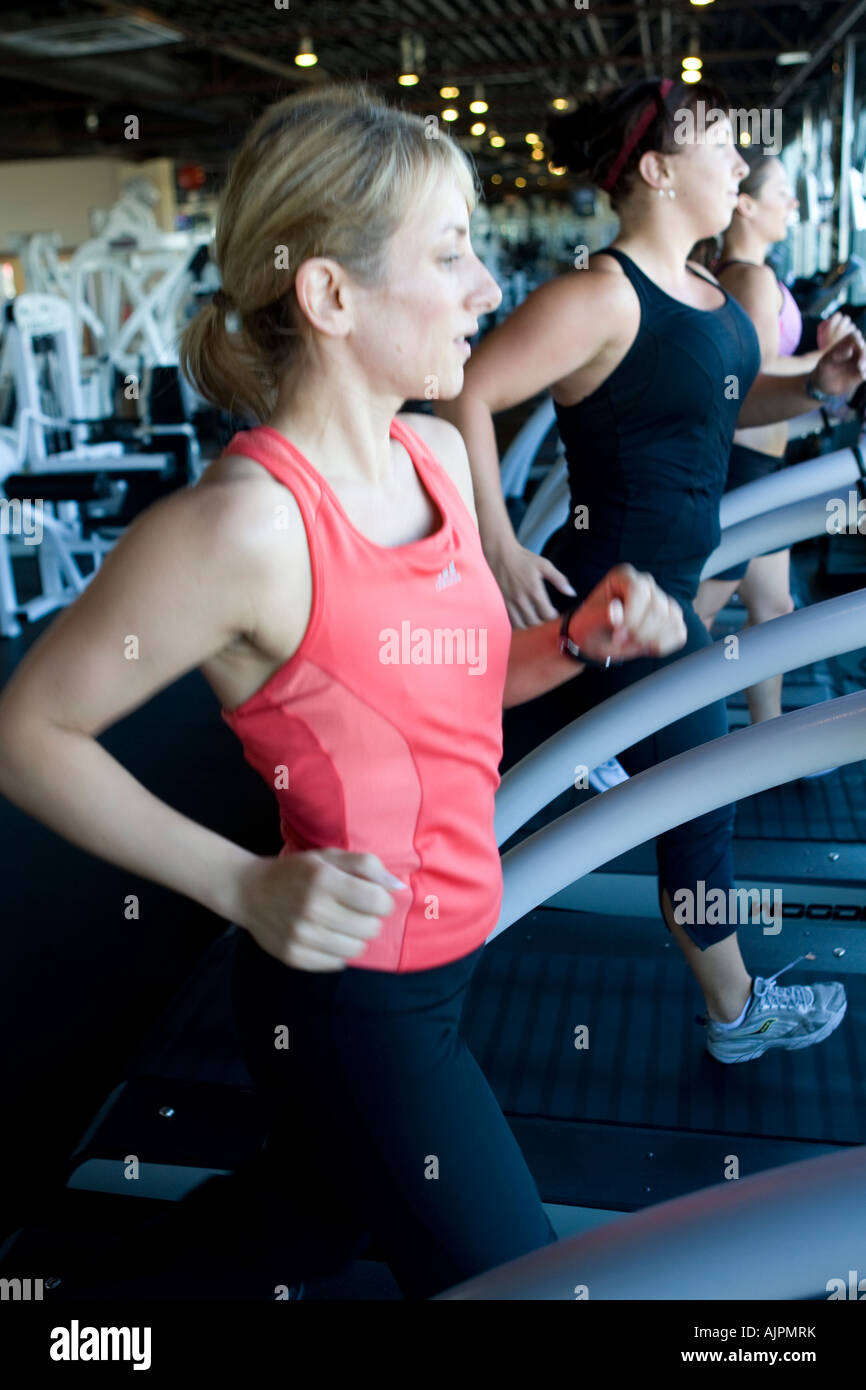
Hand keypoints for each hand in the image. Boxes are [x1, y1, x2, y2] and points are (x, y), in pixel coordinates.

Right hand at [234, 848, 406, 970]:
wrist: (250, 891)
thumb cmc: (297, 872)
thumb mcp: (329, 857)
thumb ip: (366, 865)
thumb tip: (397, 887)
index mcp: (323, 880)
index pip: (378, 901)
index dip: (383, 900)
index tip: (373, 897)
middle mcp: (312, 909)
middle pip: (370, 928)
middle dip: (369, 919)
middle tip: (354, 910)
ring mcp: (301, 936)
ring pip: (356, 949)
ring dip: (355, 937)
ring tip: (342, 924)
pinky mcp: (294, 956)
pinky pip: (336, 963)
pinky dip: (337, 952)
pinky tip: (326, 935)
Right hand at [487, 536, 576, 626]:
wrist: (501, 554)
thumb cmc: (524, 559)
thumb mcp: (545, 565)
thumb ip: (559, 580)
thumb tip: (571, 593)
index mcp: (534, 590)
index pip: (546, 614)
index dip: (552, 615)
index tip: (553, 612)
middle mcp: (521, 599)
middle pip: (534, 622)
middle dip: (541, 620)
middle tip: (543, 614)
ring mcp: (509, 602)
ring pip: (521, 624)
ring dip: (529, 623)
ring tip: (533, 616)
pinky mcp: (501, 602)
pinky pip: (510, 621)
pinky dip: (517, 622)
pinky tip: (521, 615)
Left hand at [567, 564, 686, 663]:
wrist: (595, 640)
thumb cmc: (590, 627)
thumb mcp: (588, 621)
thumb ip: (602, 614)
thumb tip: (616, 611)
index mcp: (624, 577)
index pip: (640, 592)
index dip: (632, 617)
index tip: (617, 633)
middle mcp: (646, 584)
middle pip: (659, 608)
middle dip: (640, 632)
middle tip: (621, 639)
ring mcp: (662, 600)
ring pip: (673, 620)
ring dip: (651, 640)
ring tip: (632, 641)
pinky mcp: (671, 618)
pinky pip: (679, 632)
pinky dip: (663, 645)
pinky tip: (645, 646)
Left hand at [812, 324, 865, 397]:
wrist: (823, 386)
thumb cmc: (822, 371)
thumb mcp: (826, 363)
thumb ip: (836, 356)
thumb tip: (851, 351)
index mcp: (844, 345)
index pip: (854, 336)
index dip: (858, 339)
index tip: (858, 345)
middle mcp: (854, 351)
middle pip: (864, 347)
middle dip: (864, 355)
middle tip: (859, 366)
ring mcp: (859, 361)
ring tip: (861, 372)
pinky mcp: (861, 372)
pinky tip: (863, 377)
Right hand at [816, 311, 854, 352]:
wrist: (830, 361)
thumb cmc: (824, 348)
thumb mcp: (820, 335)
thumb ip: (823, 326)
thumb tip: (827, 320)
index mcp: (830, 326)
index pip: (838, 315)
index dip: (838, 318)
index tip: (837, 322)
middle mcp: (840, 328)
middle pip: (847, 318)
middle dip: (845, 323)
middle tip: (842, 328)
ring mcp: (848, 333)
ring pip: (852, 326)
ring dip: (850, 329)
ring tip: (845, 337)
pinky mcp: (854, 339)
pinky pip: (857, 333)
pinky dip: (854, 336)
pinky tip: (849, 342)